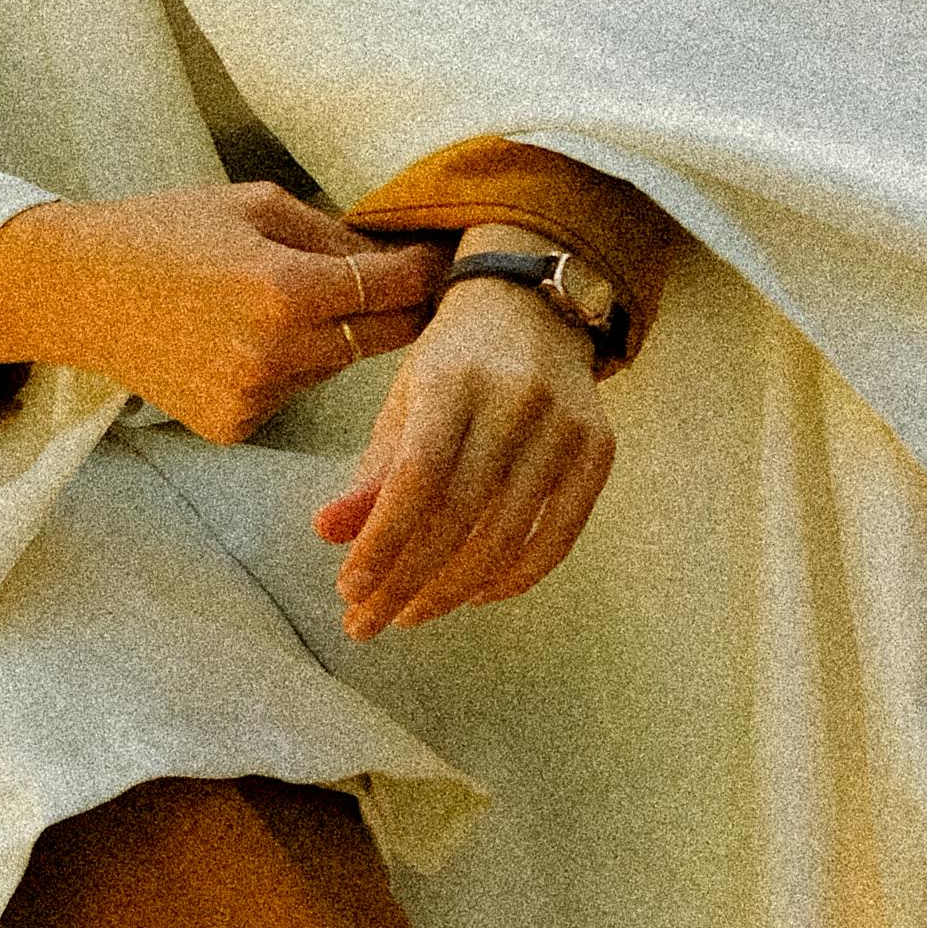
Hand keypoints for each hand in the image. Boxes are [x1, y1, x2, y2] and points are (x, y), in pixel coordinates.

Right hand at [0, 184, 440, 444]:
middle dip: (400, 308)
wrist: (80, 292)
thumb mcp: (255, 204)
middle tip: (414, 284)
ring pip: (338, 365)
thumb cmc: (167, 231)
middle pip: (383, 338)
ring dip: (341, 337)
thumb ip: (333, 233)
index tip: (448, 260)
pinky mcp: (233, 426)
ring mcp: (252, 399)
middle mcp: (273, 355)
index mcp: (283, 290)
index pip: (394, 288)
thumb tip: (398, 253)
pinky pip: (294, 391)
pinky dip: (292, 365)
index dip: (428, 271)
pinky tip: (253, 338)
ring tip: (304, 303)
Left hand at [313, 277, 619, 639]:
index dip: (382, 541)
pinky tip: (477, 594)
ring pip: (507, 536)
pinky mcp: (599, 446)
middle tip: (370, 621)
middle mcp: (516, 398)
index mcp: (454, 379)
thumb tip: (327, 535)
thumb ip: (371, 471)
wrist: (533, 306)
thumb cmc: (455, 363)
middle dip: (407, 581)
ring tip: (412, 611)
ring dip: (453, 590)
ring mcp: (565, 424)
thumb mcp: (405, 401)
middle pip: (459, 515)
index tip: (348, 590)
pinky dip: (516, 577)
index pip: (417, 476)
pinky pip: (560, 536)